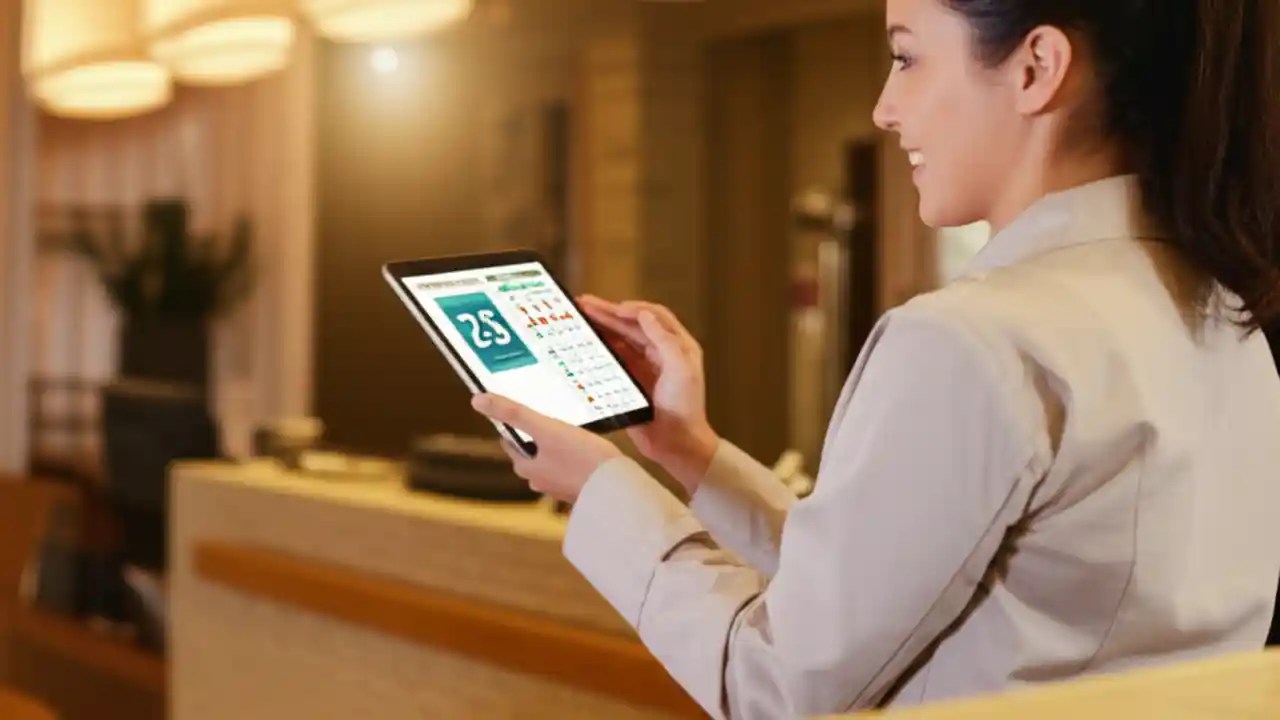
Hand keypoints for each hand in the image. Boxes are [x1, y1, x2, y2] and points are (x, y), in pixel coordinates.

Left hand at [471, 393, 622, 502]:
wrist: (616, 489)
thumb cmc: (582, 458)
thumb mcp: (546, 428)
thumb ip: (514, 413)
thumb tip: (478, 401)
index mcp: (527, 467)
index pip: (510, 443)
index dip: (514, 426)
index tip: (522, 413)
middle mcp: (540, 481)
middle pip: (530, 454)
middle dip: (536, 438)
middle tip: (548, 420)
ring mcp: (560, 487)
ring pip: (550, 463)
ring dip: (556, 451)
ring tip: (570, 434)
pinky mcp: (580, 490)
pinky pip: (570, 471)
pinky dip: (574, 461)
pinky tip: (586, 452)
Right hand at [578, 295, 718, 493]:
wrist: (678, 444)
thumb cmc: (685, 408)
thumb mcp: (681, 370)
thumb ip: (664, 340)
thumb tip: (645, 315)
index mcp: (677, 346)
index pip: (652, 317)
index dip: (632, 309)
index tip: (612, 307)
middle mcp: (661, 353)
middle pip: (632, 326)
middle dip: (608, 313)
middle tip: (585, 305)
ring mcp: (645, 368)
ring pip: (620, 341)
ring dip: (602, 328)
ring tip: (581, 318)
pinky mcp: (632, 383)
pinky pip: (614, 361)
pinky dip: (601, 350)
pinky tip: (587, 345)